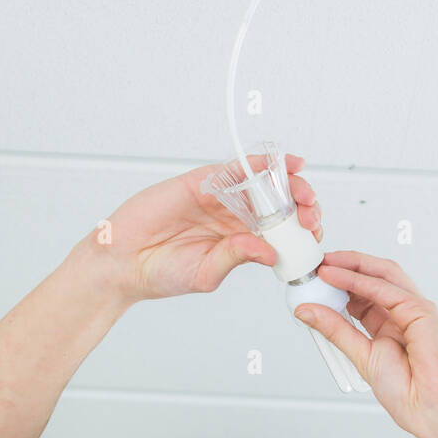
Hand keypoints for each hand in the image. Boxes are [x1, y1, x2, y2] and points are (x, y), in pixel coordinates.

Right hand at [92, 152, 321, 306]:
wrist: (124, 261)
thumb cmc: (161, 273)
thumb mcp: (207, 274)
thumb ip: (237, 258)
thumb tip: (268, 251)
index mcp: (240, 244)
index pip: (280, 234)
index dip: (300, 233)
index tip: (314, 238)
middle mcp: (234, 219)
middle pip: (278, 206)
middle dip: (301, 207)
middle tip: (311, 216)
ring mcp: (220, 199)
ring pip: (264, 185)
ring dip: (289, 185)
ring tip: (304, 194)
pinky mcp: (203, 182)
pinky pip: (236, 168)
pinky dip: (260, 163)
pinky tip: (281, 164)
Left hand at [294, 252, 437, 437]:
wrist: (433, 411)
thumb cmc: (409, 394)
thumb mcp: (361, 356)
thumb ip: (336, 330)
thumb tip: (307, 311)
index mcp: (389, 327)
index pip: (362, 295)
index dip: (338, 284)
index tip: (314, 281)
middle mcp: (403, 314)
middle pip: (374, 278)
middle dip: (345, 267)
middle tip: (317, 264)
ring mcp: (415, 310)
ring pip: (383, 276)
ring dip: (352, 266)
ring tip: (325, 265)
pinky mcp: (423, 311)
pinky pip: (388, 289)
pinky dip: (361, 281)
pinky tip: (339, 278)